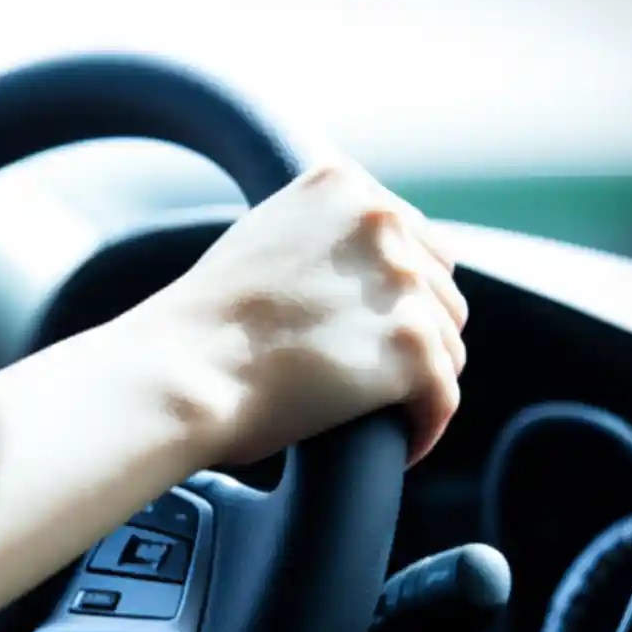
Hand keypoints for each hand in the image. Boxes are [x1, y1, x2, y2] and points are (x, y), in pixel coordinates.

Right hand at [115, 159, 465, 465]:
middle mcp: (381, 220)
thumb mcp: (263, 239)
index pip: (415, 237)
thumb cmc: (202, 324)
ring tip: (380, 410)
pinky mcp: (413, 348)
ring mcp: (402, 284)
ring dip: (419, 382)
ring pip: (449, 345)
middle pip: (441, 288)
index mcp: (342, 184)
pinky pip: (443, 399)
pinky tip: (400, 446)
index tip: (372, 327)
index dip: (397, 291)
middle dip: (414, 333)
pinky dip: (424, 428)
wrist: (182, 372)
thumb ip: (322, 234)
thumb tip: (362, 267)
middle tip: (372, 371)